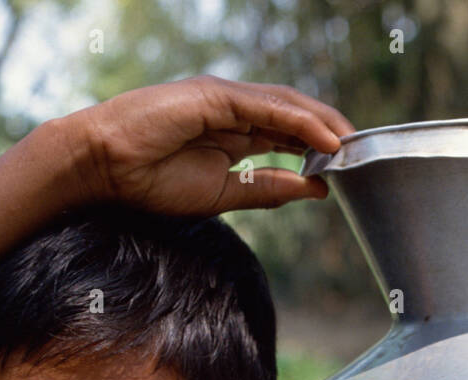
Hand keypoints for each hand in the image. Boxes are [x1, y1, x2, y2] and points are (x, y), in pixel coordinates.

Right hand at [59, 75, 356, 215]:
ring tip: (355, 147)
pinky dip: (301, 123)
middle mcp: (234, 110)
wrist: (104, 166)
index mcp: (235, 133)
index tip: (348, 169)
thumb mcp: (222, 194)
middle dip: (333, 133)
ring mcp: (225, 100)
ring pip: (289, 107)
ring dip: (326, 126)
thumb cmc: (149, 180)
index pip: (290, 134)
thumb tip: (314, 189)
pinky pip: (268, 108)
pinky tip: (327, 141)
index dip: (321, 148)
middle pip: (297, 116)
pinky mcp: (215, 97)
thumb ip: (266, 189)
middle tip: (363, 155)